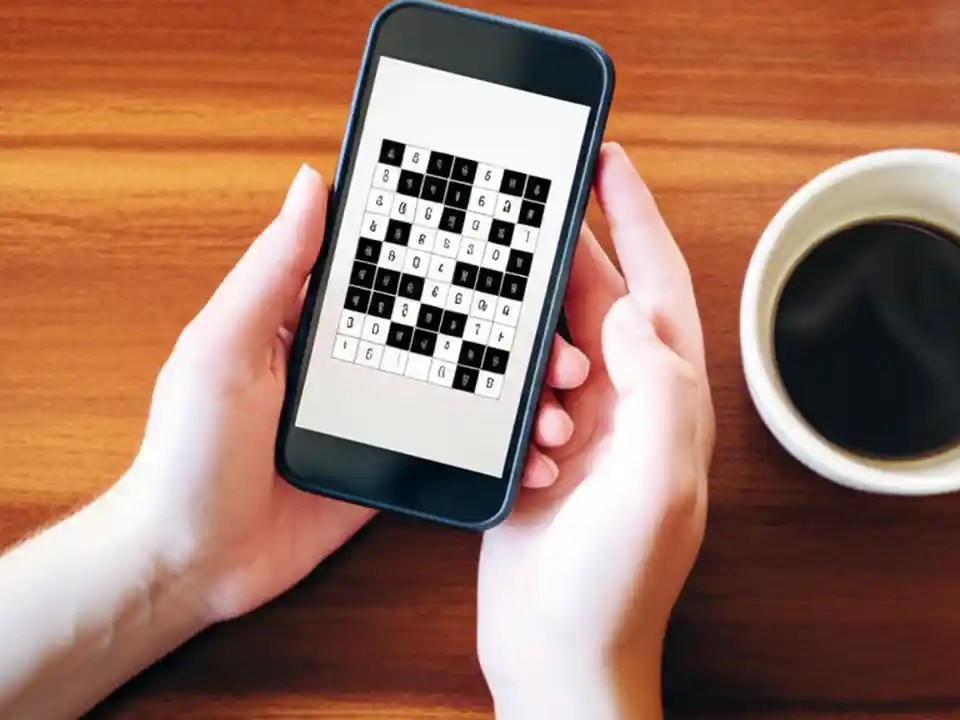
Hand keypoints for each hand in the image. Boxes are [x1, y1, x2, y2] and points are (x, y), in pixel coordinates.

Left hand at [116, 165, 588, 623]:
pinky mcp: (392, 466)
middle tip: (565, 351)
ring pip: (467, 391)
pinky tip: (535, 461)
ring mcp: (379, 415)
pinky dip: (500, 453)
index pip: (400, 274)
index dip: (462, 265)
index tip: (523, 261)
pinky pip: (456, 449)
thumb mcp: (223, 348)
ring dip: (519, 397)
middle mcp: (355, 360)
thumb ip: (272, 271)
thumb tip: (311, 183)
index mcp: (315, 319)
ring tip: (561, 409)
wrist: (190, 563)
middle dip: (515, 339)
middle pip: (452, 332)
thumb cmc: (186, 453)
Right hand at [478, 143, 715, 717]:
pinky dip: (507, 369)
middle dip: (572, 253)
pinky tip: (496, 372)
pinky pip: (522, 383)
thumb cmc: (615, 587)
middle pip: (603, 300)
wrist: (558, 656)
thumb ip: (655, 389)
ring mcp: (586, 429)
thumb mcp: (654, 483)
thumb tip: (629, 312)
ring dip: (534, 318)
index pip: (661, 288)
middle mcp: (634, 409)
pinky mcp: (539, 453)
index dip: (638, 221)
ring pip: (558, 338)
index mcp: (670, 406)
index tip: (610, 163)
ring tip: (511, 300)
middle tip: (531, 206)